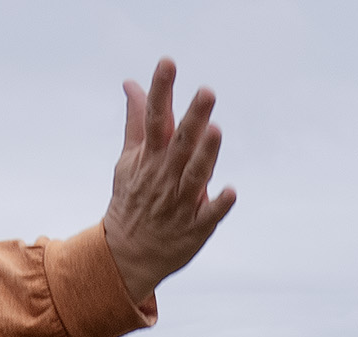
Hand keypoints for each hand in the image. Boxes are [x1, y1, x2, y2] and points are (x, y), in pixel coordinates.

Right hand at [102, 59, 237, 301]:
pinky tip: (231, 192)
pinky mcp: (193, 228)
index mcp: (150, 157)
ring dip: (206, 155)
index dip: (161, 90)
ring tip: (216, 131)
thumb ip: (137, 121)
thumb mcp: (129, 160)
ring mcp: (179, 203)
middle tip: (207, 92)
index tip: (168, 63)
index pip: (155, 118)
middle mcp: (165, 177)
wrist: (127, 253)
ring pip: (195, 176)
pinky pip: (208, 215)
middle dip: (193, 118)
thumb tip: (132, 83)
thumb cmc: (132, 200)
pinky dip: (218, 205)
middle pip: (180, 143)